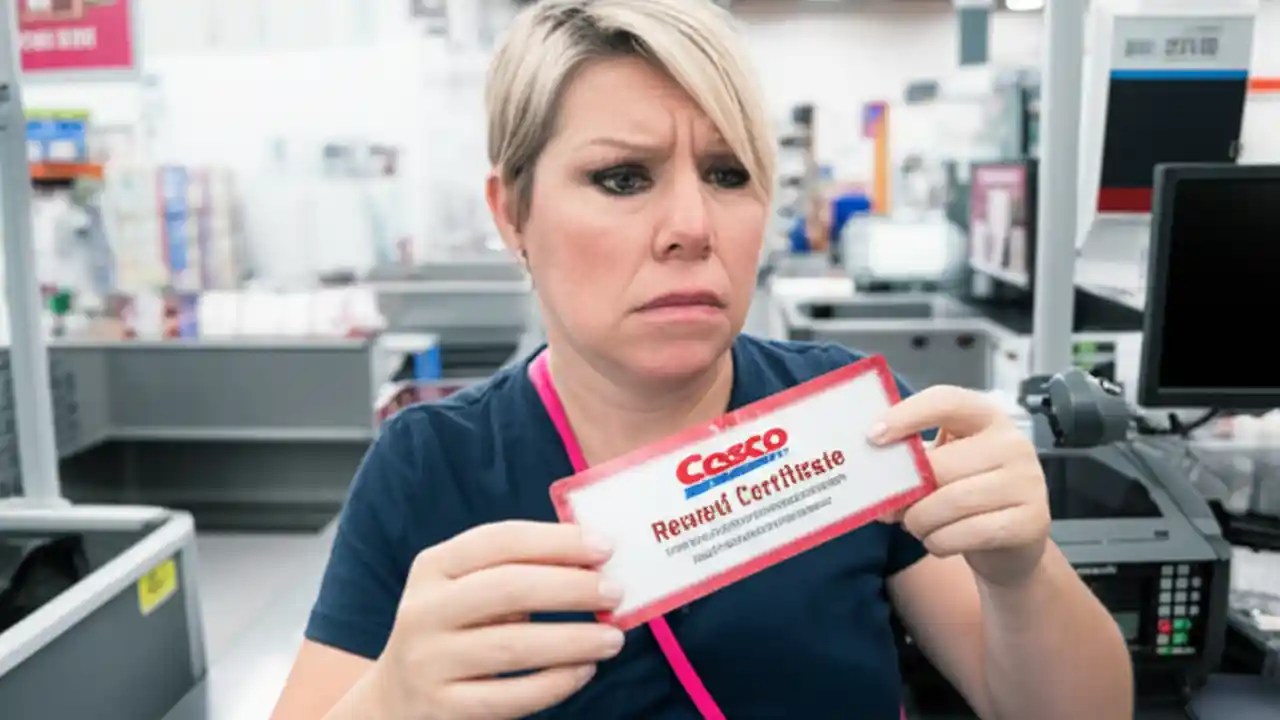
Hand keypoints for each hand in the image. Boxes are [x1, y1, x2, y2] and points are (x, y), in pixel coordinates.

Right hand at [373, 520, 626, 719]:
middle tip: (614, 593)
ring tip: (613, 638)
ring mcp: (429, 661)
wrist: (396, 700)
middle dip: (569, 587)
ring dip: (573, 639)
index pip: (499, 540)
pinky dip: (555, 683)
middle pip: (506, 588)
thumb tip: (596, 564)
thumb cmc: (455, 631)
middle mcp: (423, 610)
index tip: (605, 547)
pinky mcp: (443, 707)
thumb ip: (517, 571)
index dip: (556, 541)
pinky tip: (585, 671)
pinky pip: (510, 696)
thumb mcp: (466, 590)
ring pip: (512, 646)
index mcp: (434, 566)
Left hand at [871, 385, 1049, 587]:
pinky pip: (968, 532)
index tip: (873, 436)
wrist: (1013, 542)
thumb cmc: (968, 495)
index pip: (946, 401)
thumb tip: (873, 482)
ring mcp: (1028, 482)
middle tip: (894, 507)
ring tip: (917, 526)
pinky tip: (938, 541)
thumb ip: (912, 466)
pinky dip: (940, 542)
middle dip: (907, 493)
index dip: (908, 415)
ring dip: (921, 522)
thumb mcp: (942, 469)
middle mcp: (1013, 444)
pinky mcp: (1032, 521)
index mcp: (987, 418)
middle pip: (941, 464)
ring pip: (951, 502)